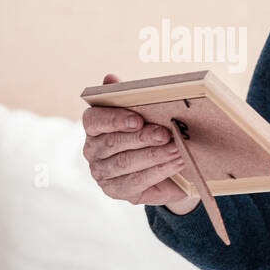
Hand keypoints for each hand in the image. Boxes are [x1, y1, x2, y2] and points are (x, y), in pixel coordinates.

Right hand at [81, 73, 200, 213]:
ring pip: (125, 163)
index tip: (137, 119)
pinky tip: (176, 163)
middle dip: (142, 138)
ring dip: (154, 155)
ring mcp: (102, 173)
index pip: (93, 120)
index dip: (114, 119)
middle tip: (166, 133)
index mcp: (93, 126)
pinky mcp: (116, 191)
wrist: (164, 167)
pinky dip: (159, 171)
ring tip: (176, 148)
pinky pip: (137, 181)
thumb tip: (110, 78)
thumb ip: (125, 95)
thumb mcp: (141, 112)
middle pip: (113, 143)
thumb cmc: (149, 132)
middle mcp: (92, 151)